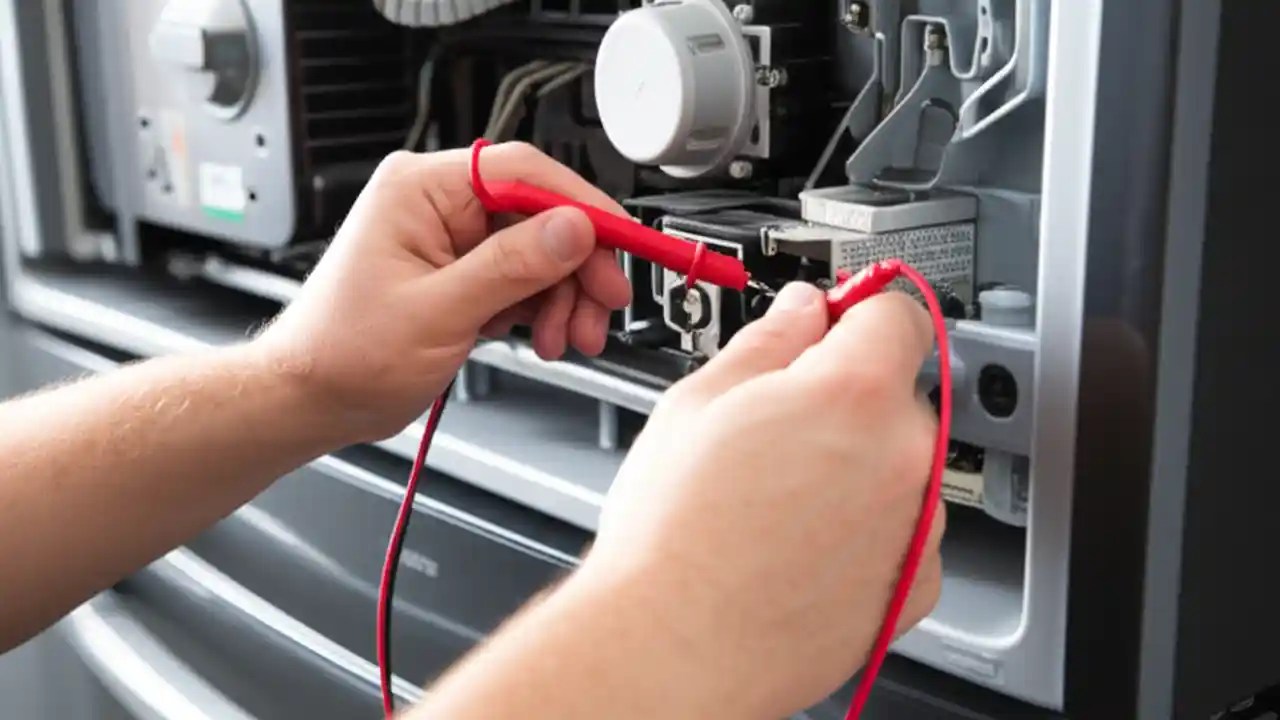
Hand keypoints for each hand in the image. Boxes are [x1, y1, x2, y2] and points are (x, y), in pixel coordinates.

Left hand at [253, 143, 631, 441]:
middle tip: (602, 304)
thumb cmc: (343, 354)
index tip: (619, 240)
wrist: (312, 400)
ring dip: (564, 296)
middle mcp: (438, 204)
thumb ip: (511, 266)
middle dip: (577, 266)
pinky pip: (523, 278)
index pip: (522, 172)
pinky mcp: (462, 273)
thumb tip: (573, 227)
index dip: (581, 205)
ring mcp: (452, 240)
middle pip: (540, 216)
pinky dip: (542, 309)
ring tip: (567, 337)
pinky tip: (543, 337)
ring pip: (539, 252)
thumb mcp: (438, 311)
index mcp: (420, 189)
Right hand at [584, 282, 944, 717]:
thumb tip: (800, 310)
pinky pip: (906, 531)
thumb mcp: (698, 403)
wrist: (675, 646)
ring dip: (860, 465)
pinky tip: (803, 543)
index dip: (855, 312)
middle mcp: (905, 456)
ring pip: (902, 464)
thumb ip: (767, 341)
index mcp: (854, 393)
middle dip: (845, 396)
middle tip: (776, 428)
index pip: (893, 314)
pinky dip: (870, 529)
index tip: (832, 325)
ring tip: (780, 499)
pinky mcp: (915, 585)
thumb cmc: (675, 535)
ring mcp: (917, 526)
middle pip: (894, 392)